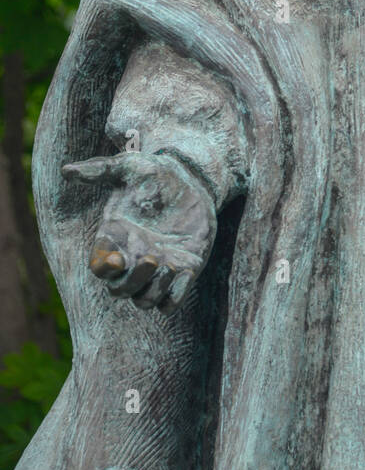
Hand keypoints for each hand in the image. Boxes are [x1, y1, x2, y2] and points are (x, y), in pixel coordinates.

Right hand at [63, 151, 216, 311]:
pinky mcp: (183, 272)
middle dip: (134, 281)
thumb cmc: (155, 174)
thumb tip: (66, 171)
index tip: (119, 259)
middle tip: (153, 257)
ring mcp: (157, 269)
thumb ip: (99, 170)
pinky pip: (171, 303)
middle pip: (120, 291)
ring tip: (169, 266)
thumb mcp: (129, 167)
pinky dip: (175, 296)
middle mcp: (133, 259)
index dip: (104, 269)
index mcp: (115, 238)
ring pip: (144, 301)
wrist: (193, 180)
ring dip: (154, 290)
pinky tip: (185, 272)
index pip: (98, 268)